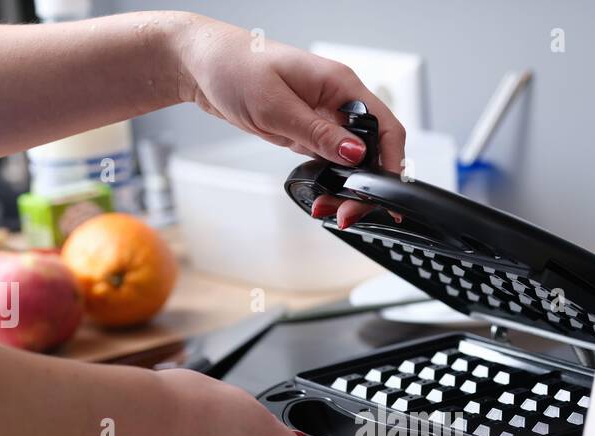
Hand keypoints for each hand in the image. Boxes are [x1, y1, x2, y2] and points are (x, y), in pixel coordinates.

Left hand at [175, 17, 405, 227]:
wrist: (202, 64)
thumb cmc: (234, 67)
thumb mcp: (275, 105)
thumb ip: (317, 132)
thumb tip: (355, 153)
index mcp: (339, 84)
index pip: (384, 126)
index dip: (392, 162)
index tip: (385, 193)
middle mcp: (336, 100)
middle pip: (371, 149)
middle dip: (365, 185)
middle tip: (348, 213)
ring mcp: (322, 115)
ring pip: (350, 160)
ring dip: (345, 188)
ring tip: (329, 210)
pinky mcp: (307, 129)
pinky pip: (329, 160)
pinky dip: (329, 181)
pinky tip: (320, 197)